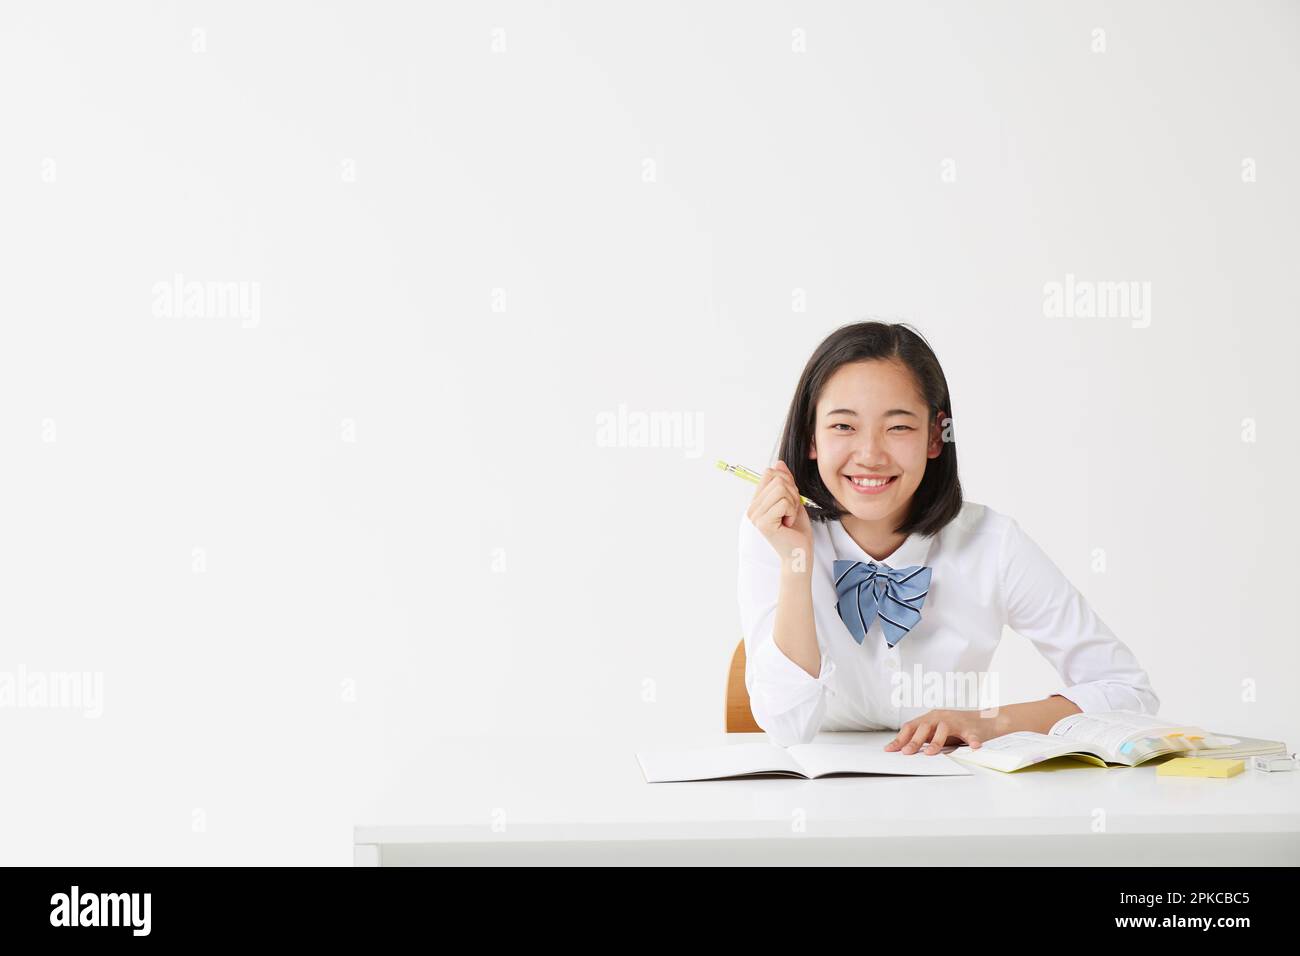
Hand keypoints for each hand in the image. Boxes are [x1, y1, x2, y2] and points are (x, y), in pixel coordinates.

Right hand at [745, 460, 812, 565]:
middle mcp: (752, 508)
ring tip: (789, 517)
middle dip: (792, 493)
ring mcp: (756, 516)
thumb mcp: (793, 500)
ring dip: (793, 503)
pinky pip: (783, 503)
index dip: (787, 481)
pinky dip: (792, 511)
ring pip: (781, 489)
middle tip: (791, 512)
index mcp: (757, 502)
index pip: (769, 473)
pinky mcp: (763, 523)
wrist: (800, 552)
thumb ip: (786, 482)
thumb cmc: (797, 529)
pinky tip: (788, 523)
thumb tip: (778, 462)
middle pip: (777, 479)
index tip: (791, 500)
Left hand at [884, 709, 999, 754]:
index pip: (911, 727)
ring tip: (930, 753)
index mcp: (930, 718)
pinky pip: (972, 735)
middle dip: (914, 741)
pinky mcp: (972, 729)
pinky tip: (974, 747)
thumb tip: (904, 750)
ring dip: (936, 742)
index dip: (900, 738)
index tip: (889, 750)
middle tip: (906, 753)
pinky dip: (973, 741)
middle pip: (924, 727)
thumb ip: (923, 738)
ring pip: (943, 729)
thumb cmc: (958, 728)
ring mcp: (957, 722)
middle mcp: (941, 717)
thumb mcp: (937, 731)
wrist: (986, 719)